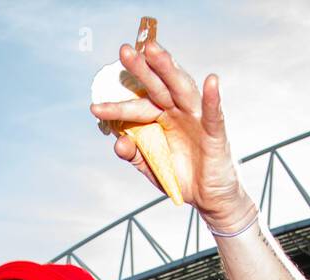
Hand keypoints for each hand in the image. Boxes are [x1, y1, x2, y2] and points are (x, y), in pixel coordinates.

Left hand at [89, 42, 253, 229]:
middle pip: (158, 86)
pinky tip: (211, 81)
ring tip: (154, 51)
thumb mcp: (150, 167)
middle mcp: (178, 113)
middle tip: (124, 50)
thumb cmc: (180, 176)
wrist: (208, 198)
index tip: (94, 109)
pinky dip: (212, 99)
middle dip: (142, 69)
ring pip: (182, 89)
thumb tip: (118, 141)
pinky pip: (213, 115)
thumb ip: (133, 154)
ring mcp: (197, 120)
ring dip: (169, 69)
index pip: (138, 106)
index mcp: (161, 119)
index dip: (117, 107)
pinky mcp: (215, 134)